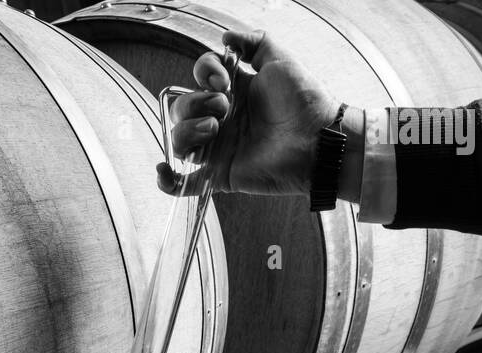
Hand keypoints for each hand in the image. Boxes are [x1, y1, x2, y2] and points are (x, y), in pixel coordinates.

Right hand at [158, 27, 341, 196]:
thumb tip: (225, 37)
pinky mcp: (220, 175)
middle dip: (196, 103)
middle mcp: (222, 119)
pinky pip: (184, 184)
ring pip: (179, 140)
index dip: (204, 74)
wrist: (317, 139)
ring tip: (214, 129)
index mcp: (233, 91)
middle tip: (224, 107)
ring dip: (188, 131)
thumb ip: (253, 42)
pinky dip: (168, 181)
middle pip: (182, 108)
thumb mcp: (279, 58)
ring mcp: (219, 148)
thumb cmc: (304, 101)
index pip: (199, 78)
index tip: (223, 79)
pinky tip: (164, 171)